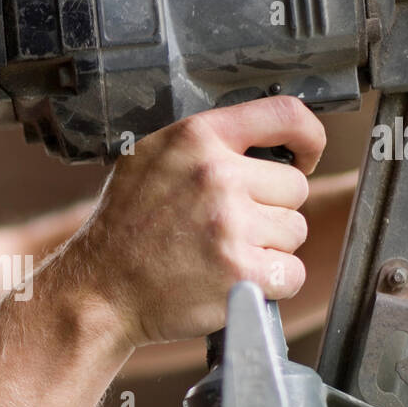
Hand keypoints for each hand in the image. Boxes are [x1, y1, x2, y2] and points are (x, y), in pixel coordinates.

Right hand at [60, 95, 326, 346]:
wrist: (100, 291)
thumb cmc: (124, 228)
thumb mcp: (150, 160)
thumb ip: (203, 144)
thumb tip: (264, 142)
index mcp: (196, 138)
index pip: (285, 115)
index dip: (308, 139)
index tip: (302, 158)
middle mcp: (217, 175)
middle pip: (294, 187)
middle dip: (271, 210)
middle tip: (229, 227)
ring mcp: (231, 225)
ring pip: (295, 231)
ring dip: (270, 248)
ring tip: (223, 254)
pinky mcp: (241, 273)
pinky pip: (292, 273)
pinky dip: (272, 284)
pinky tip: (235, 280)